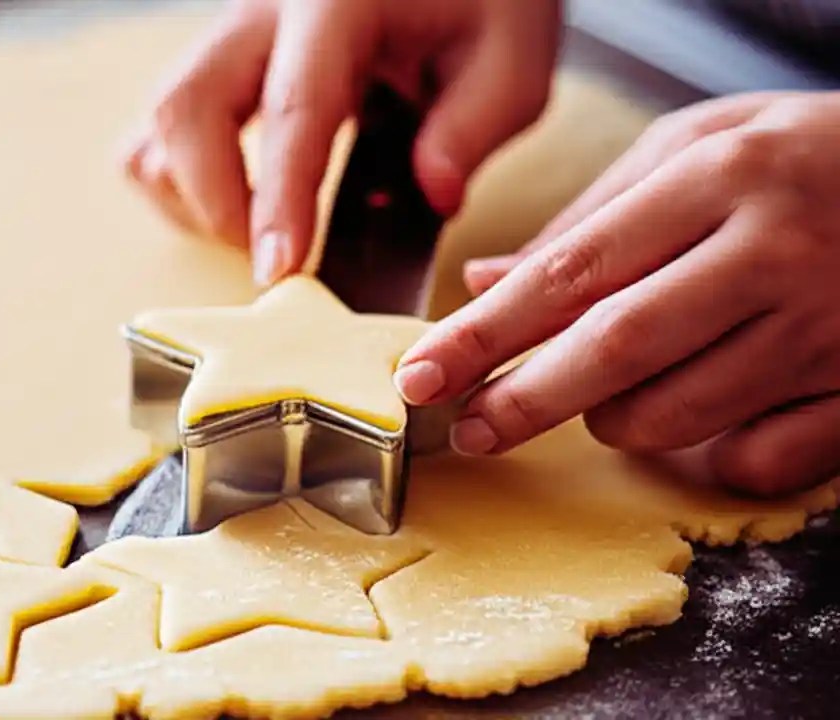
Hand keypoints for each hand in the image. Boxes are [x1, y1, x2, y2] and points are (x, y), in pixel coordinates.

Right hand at [122, 0, 560, 284]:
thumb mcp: (512, 55)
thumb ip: (474, 126)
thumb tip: (433, 194)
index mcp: (338, 3)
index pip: (294, 107)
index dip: (279, 197)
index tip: (278, 269)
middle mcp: (265, 10)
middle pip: (187, 107)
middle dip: (216, 202)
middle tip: (278, 258)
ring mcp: (232, 33)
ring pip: (164, 119)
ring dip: (195, 192)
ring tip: (262, 226)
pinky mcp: (220, 59)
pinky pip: (163, 125)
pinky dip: (183, 177)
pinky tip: (240, 197)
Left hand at [394, 92, 839, 495]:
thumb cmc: (805, 159)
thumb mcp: (698, 148)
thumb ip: (590, 218)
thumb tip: (486, 282)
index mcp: (717, 179)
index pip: (571, 270)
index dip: (485, 333)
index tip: (422, 372)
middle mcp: (770, 253)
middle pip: (614, 352)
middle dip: (523, 402)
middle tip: (470, 429)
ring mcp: (823, 328)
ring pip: (674, 417)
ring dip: (614, 421)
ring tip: (608, 393)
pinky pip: (755, 460)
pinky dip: (707, 455)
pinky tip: (706, 415)